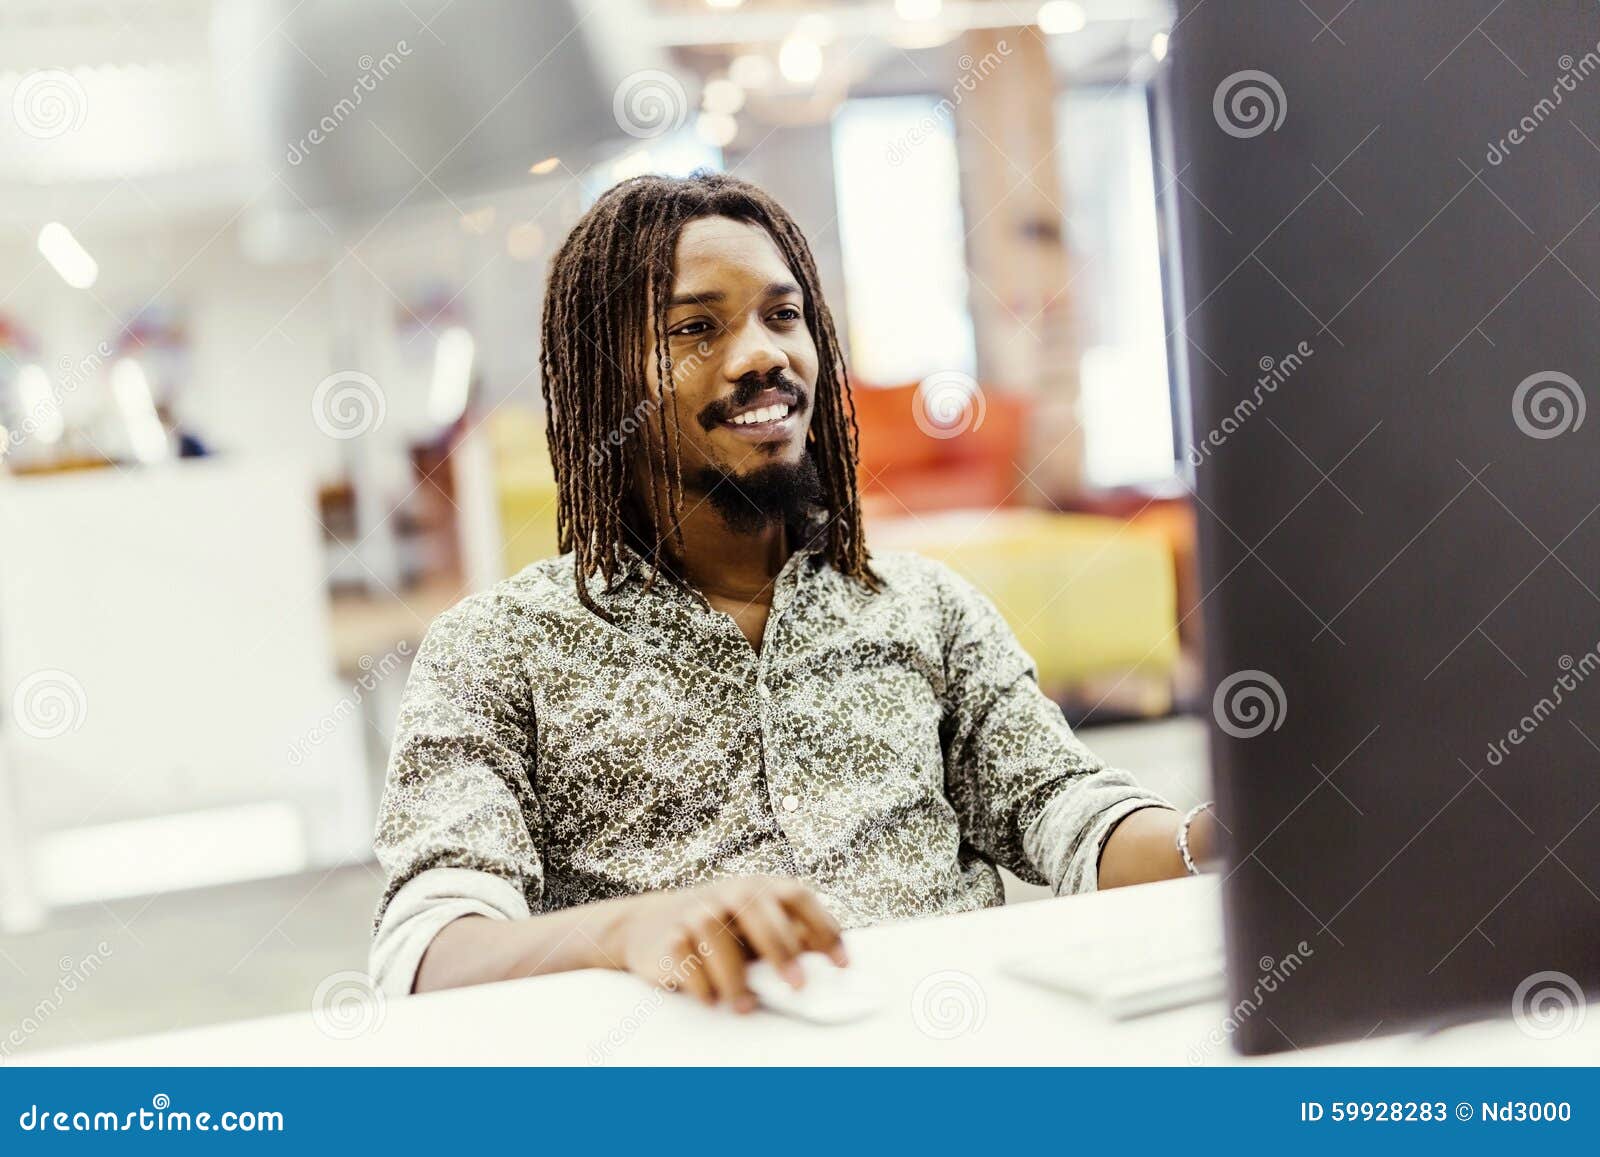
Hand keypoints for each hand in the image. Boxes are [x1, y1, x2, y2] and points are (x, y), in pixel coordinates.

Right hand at [596, 875, 847, 1012]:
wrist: (648, 925)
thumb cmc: (722, 932)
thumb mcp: (757, 929)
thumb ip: (792, 939)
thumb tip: (834, 969)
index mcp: (759, 889)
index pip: (796, 896)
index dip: (823, 927)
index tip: (841, 965)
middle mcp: (727, 894)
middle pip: (756, 909)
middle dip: (780, 949)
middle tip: (798, 986)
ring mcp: (695, 913)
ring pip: (716, 935)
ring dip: (734, 977)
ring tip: (746, 1007)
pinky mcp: (667, 939)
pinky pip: (684, 958)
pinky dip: (700, 983)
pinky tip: (711, 1000)